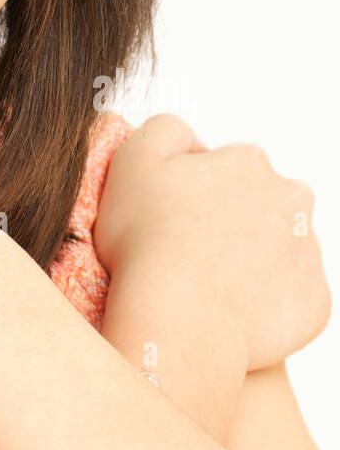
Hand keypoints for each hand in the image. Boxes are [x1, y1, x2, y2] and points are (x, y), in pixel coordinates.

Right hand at [93, 113, 331, 371]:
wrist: (178, 320)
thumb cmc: (149, 240)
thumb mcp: (133, 158)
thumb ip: (166, 129)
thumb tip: (191, 141)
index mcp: (250, 163)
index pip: (227, 168)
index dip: (196, 190)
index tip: (173, 216)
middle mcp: (292, 201)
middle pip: (261, 205)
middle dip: (234, 220)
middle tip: (192, 249)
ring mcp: (309, 254)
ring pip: (279, 250)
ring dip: (252, 260)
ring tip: (209, 283)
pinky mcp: (315, 303)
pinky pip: (291, 298)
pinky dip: (266, 303)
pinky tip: (230, 310)